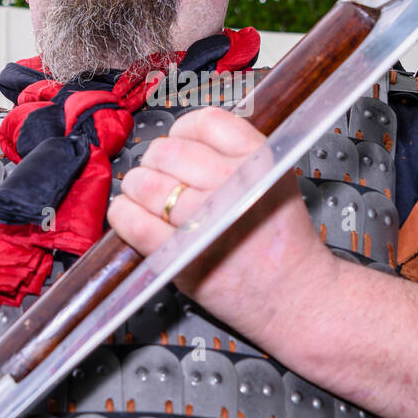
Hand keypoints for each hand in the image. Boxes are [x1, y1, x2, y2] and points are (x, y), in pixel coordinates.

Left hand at [106, 106, 337, 347]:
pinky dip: (123, 215)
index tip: (178, 143)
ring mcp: (206, 220)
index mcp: (259, 160)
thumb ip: (235, 154)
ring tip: (144, 197)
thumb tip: (182, 139)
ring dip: (135, 187)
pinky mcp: (181, 255)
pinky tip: (130, 215)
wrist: (294, 295)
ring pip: (145, 182)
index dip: (182, 131)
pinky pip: (133, 223)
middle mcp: (233, 184)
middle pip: (168, 150)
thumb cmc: (281, 242)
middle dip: (155, 161)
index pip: (204, 122)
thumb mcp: (274, 179)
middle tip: (159, 176)